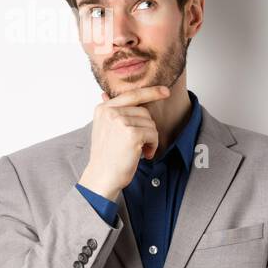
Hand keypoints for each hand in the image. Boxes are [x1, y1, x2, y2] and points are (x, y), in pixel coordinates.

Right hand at [77, 85, 169, 199]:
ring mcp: (120, 122)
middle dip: (148, 129)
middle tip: (141, 145)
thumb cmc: (106, 156)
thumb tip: (104, 93)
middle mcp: (110, 112)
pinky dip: (153, 146)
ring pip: (150, 123)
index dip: (150, 91)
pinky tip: (144, 154)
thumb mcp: (103, 129)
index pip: (131, 95)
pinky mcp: (131, 134)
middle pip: (144, 112)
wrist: (102, 176)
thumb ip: (109, 112)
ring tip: (140, 151)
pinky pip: (153, 134)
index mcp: (103, 109)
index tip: (165, 91)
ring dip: (151, 139)